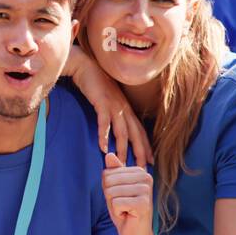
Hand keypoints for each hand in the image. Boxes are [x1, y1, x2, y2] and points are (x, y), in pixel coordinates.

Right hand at [69, 46, 150, 167]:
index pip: (140, 131)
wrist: (85, 66)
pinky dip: (104, 135)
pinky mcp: (102, 102)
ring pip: (122, 131)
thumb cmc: (94, 84)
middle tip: (142, 168)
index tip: (150, 161)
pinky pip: (104, 122)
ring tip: (120, 162)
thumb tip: (112, 127)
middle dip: (140, 152)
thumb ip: (111, 112)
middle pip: (136, 134)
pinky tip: (103, 147)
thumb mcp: (107, 100)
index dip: (146, 147)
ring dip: (122, 148)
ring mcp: (114, 105)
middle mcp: (123, 108)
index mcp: (126, 108)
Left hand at [102, 152, 154, 234]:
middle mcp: (146, 178)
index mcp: (140, 172)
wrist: (135, 234)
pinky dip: (117, 212)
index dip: (108, 189)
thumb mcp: (114, 189)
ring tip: (125, 210)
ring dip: (113, 205)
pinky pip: (115, 203)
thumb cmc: (124, 210)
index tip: (120, 197)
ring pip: (111, 192)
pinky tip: (128, 215)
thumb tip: (109, 154)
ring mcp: (146, 190)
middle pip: (108, 181)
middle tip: (122, 205)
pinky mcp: (143, 203)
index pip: (107, 173)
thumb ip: (112, 172)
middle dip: (110, 197)